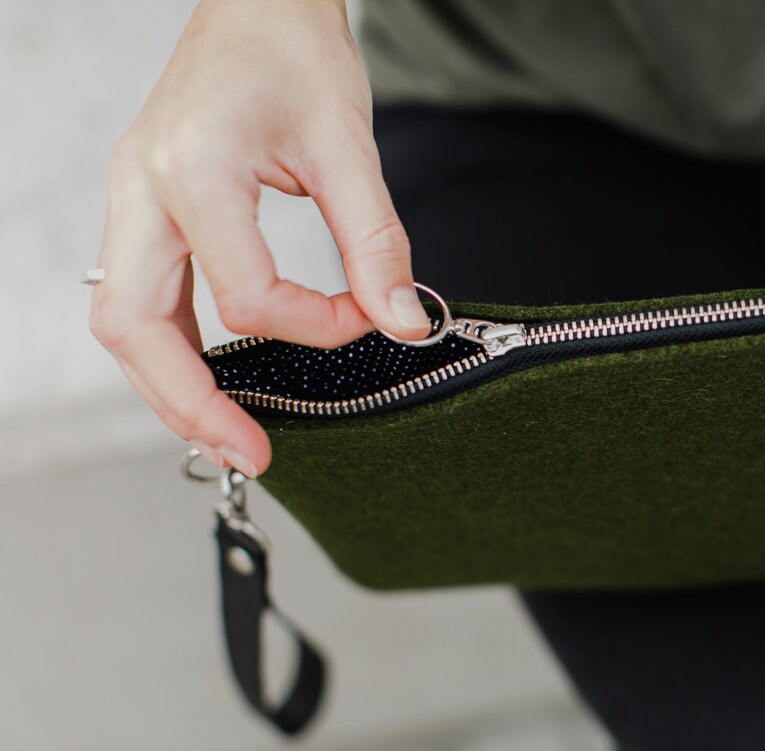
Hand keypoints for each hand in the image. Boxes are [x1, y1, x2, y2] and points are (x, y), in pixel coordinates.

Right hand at [89, 0, 430, 477]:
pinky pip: (135, 297)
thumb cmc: (294, 51)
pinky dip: (171, 350)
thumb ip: (376, 241)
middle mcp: (140, 190)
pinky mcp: (140, 207)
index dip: (315, 326)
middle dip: (191, 404)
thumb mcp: (348, 145)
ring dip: (170, 389)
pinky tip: (213, 379)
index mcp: (191, 170)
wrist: (256, 1)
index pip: (246, 296)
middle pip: (135, 329)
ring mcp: (129, 200)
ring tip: (227, 436)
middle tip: (253, 455)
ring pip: (122, 323)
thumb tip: (406, 321)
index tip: (367, 316)